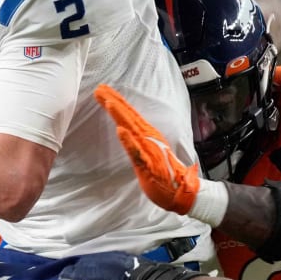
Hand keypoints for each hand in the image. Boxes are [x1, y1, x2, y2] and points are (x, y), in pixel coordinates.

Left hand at [94, 84, 198, 213]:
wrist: (180, 191)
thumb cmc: (163, 172)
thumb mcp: (146, 151)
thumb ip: (136, 139)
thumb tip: (124, 128)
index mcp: (147, 134)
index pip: (129, 114)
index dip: (116, 101)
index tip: (103, 89)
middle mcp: (148, 138)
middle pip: (128, 116)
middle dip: (114, 101)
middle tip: (100, 88)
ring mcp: (149, 150)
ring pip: (132, 129)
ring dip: (120, 115)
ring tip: (108, 102)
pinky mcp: (148, 165)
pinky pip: (137, 152)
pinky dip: (129, 141)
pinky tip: (120, 130)